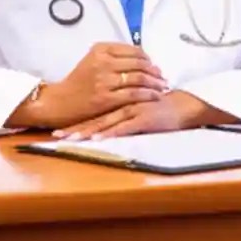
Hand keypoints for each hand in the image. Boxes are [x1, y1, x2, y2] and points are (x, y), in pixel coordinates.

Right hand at [7, 43, 167, 128]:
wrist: (59, 102)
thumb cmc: (78, 82)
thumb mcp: (92, 61)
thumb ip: (113, 57)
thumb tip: (141, 59)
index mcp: (100, 50)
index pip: (133, 50)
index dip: (147, 59)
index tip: (154, 65)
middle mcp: (102, 62)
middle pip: (139, 64)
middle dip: (155, 71)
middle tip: (163, 77)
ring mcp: (104, 80)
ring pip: (139, 78)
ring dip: (155, 83)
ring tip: (163, 87)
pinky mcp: (105, 98)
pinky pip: (133, 94)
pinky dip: (148, 95)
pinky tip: (155, 97)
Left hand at [53, 91, 235, 139]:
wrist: (183, 105)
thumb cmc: (161, 106)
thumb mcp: (139, 106)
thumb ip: (122, 110)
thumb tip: (106, 123)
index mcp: (120, 101)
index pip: (94, 111)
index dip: (76, 119)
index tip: (58, 127)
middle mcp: (123, 105)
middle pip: (95, 117)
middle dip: (75, 126)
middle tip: (57, 134)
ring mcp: (133, 111)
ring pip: (106, 122)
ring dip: (88, 131)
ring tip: (71, 138)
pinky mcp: (144, 119)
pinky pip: (124, 127)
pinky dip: (111, 133)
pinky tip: (98, 139)